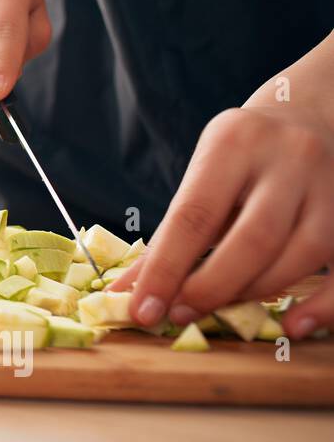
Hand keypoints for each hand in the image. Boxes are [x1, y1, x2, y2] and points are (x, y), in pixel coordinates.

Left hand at [115, 107, 333, 338]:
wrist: (308, 115)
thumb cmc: (242, 156)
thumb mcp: (202, 176)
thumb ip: (170, 234)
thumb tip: (127, 291)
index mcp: (233, 143)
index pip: (194, 215)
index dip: (165, 268)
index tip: (143, 308)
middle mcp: (289, 158)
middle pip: (252, 239)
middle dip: (211, 287)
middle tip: (180, 314)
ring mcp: (330, 184)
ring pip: (300, 255)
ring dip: (255, 294)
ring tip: (220, 309)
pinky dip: (322, 306)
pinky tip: (293, 326)